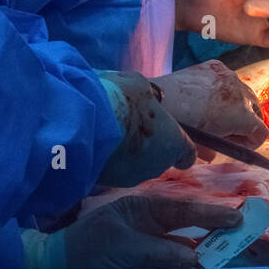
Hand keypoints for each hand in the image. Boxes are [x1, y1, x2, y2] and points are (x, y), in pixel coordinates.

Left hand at [64, 195, 242, 268]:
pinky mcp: (146, 266)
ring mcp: (149, 246)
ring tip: (231, 256)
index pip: (183, 210)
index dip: (211, 215)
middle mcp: (150, 225)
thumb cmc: (86, 249)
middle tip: (243, 233)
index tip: (236, 218)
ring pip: (185, 250)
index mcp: (143, 209)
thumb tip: (193, 260)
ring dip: (205, 254)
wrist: (57, 268)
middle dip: (215, 230)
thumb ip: (159, 252)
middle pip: (190, 227)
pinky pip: (173, 266)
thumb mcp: (123, 247)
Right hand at [97, 70, 196, 186]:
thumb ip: (148, 95)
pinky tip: (93, 140)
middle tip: (127, 124)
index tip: (168, 138)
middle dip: (144, 143)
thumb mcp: (138, 85)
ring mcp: (129, 178)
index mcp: (173, 143)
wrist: (81, 124)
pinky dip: (104, 158)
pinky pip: (109, 169)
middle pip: (156, 158)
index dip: (179, 147)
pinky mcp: (104, 182)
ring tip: (106, 129)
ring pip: (131, 165)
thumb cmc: (120, 101)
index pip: (187, 155)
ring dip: (123, 151)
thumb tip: (151, 97)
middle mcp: (155, 167)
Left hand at [153, 61, 266, 149]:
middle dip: (245, 123)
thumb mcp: (202, 146)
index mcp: (241, 115)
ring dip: (235, 105)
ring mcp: (229, 76)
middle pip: (256, 111)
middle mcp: (240, 92)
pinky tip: (207, 96)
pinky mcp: (216, 65)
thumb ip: (218, 151)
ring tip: (216, 114)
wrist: (158, 99)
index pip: (261, 132)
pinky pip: (229, 80)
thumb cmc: (180, 126)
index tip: (237, 146)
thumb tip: (216, 154)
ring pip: (244, 93)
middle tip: (227, 132)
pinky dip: (223, 89)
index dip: (250, 143)